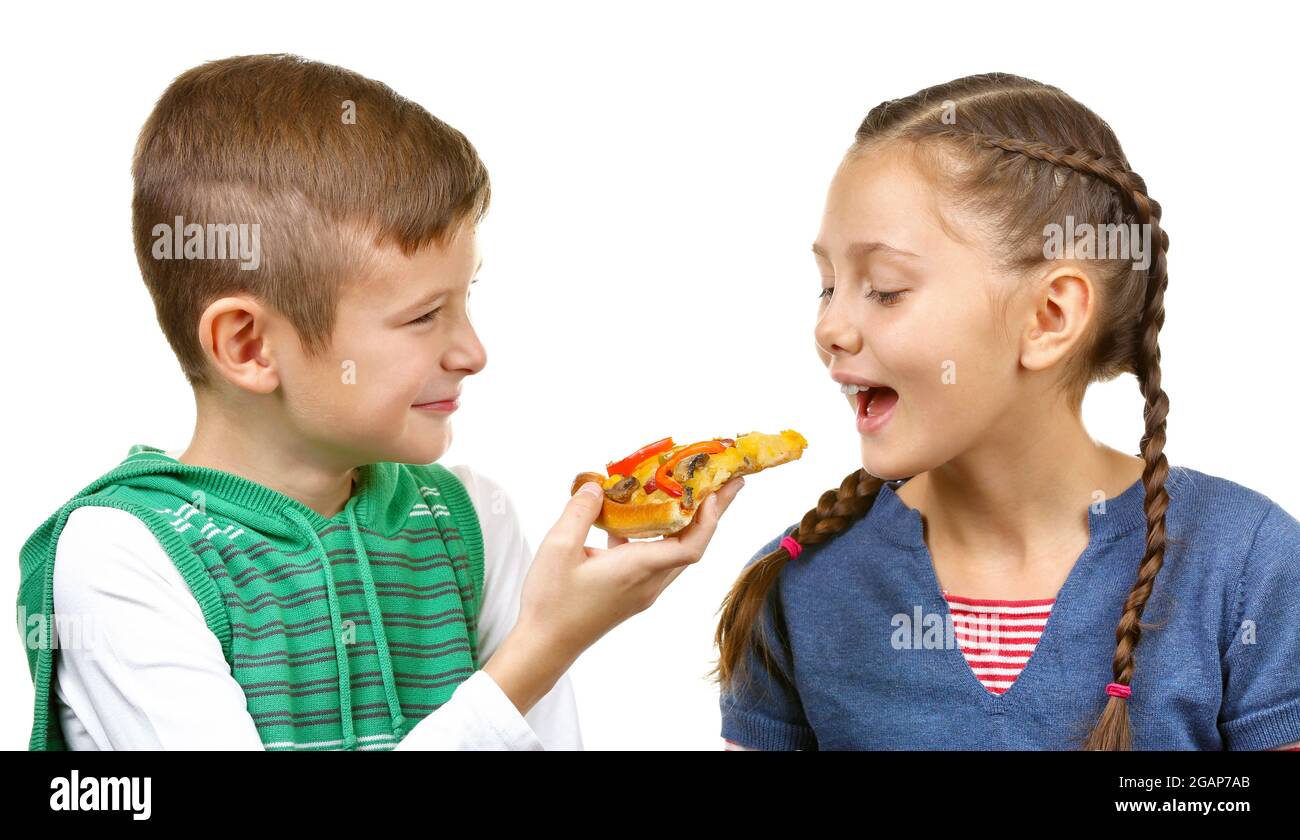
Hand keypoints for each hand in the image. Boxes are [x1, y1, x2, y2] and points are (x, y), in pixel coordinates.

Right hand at [519, 475, 745, 661]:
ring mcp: (642, 591)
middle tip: (730, 481)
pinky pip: (656, 559)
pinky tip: (639, 516)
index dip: (709, 518)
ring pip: (676, 552)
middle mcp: (648, 582)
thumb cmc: (551, 602)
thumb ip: (580, 512)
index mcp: (637, 569)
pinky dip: (659, 535)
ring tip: (695, 492)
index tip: (715, 491)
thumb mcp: (558, 548)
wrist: (544, 646)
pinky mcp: (632, 594)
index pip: (690, 546)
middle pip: (693, 544)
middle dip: (713, 512)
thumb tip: (597, 486)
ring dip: (689, 523)